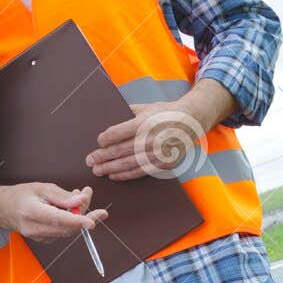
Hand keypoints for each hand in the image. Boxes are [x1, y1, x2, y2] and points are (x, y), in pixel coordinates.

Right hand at [0, 181, 107, 242]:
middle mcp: (36, 229)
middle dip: (84, 212)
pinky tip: (69, 207)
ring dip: (78, 214)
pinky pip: (64, 231)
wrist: (3, 209)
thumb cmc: (21, 195)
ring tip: (77, 196)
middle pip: (68, 227)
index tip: (93, 221)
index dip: (78, 220)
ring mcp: (40, 237)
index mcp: (33, 213)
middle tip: (88, 193)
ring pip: (68, 230)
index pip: (60, 219)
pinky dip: (71, 220)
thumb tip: (82, 201)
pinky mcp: (44, 240)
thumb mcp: (41, 188)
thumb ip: (62, 196)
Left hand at [87, 99, 206, 181]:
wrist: (192, 120)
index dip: (105, 139)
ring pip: (128, 164)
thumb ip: (128, 112)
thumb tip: (109, 117)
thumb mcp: (147, 107)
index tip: (98, 142)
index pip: (117, 133)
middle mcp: (150, 139)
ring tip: (98, 171)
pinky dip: (125, 175)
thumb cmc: (166, 112)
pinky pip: (140, 172)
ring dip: (110, 168)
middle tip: (90, 160)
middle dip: (102, 157)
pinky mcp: (163, 164)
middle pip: (120, 150)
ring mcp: (157, 153)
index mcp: (144, 123)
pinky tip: (114, 175)